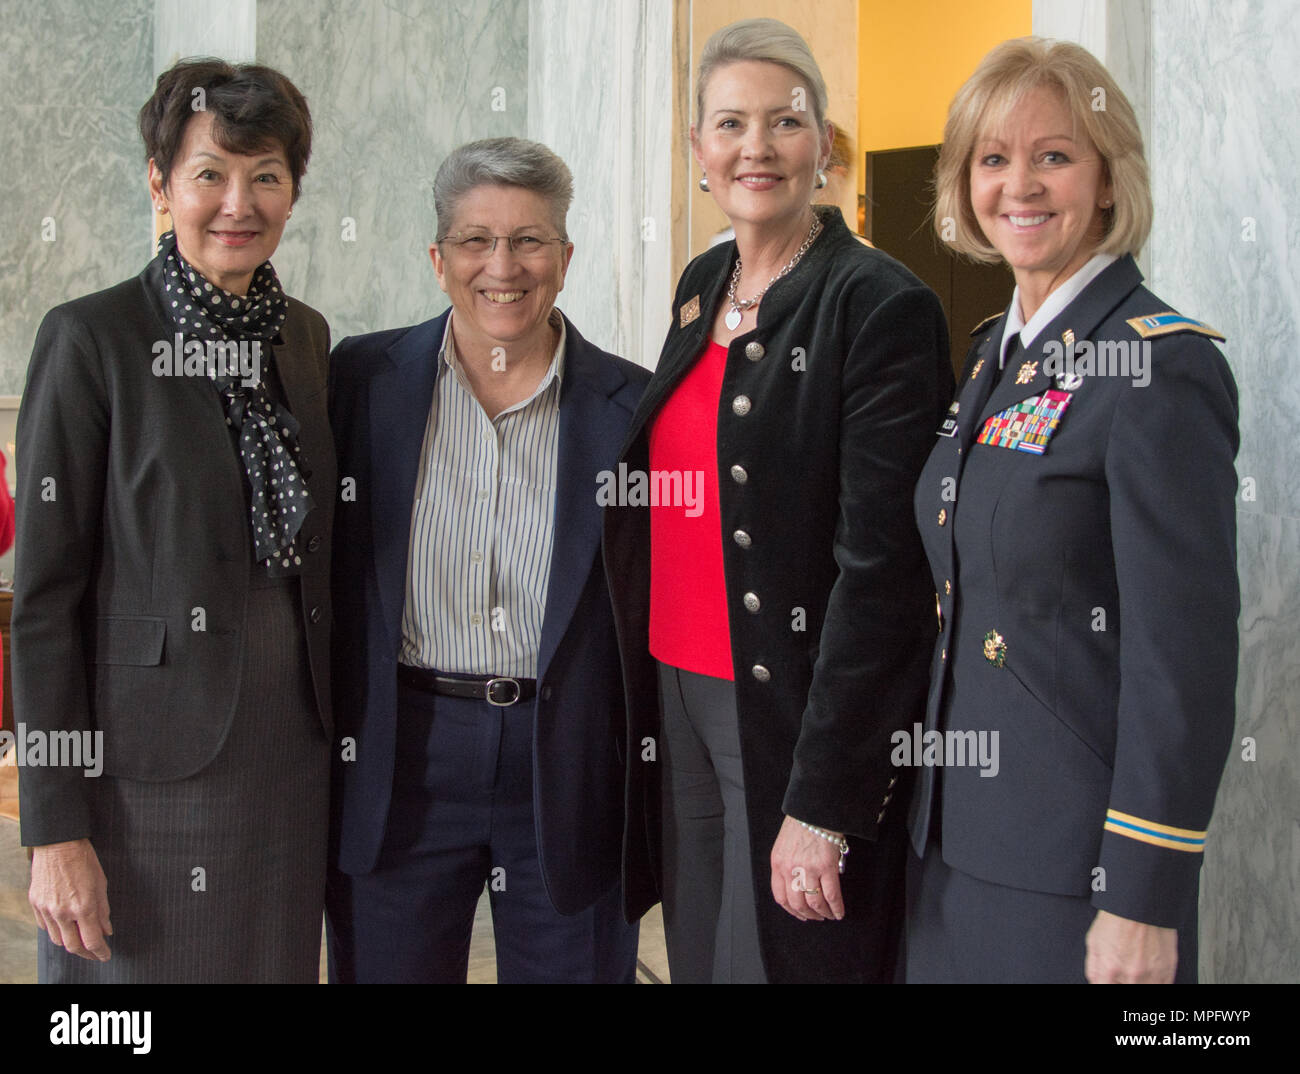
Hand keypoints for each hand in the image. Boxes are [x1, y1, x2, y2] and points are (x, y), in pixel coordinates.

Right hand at [29, 838, 112, 961]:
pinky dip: (57, 931)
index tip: (106, 955)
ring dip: (70, 944)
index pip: (92, 940)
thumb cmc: (84, 860)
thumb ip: (103, 910)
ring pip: (57, 939)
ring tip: (82, 941)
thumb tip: (107, 931)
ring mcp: (46, 909)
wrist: (58, 843)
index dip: (100, 952)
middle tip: (95, 954)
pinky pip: (45, 927)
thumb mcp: (101, 883)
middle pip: (73, 946)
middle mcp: (62, 912)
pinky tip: (66, 928)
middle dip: (86, 954)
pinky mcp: (35, 904)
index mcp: (83, 906)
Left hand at [769, 815, 843, 921]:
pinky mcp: (826, 867)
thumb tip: (799, 885)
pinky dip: (836, 908)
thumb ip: (788, 865)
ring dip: (823, 913)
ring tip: (829, 915)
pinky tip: (839, 912)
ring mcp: (808, 869)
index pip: (780, 896)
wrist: (815, 809)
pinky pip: (832, 895)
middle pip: (797, 903)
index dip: (791, 910)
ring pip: (815, 902)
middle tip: (816, 917)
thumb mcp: (785, 845)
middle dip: (808, 914)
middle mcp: (790, 869)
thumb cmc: (802, 824)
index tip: (799, 914)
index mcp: (778, 863)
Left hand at [1084, 909, 1175, 982]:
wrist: (1140, 904)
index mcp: (1110, 968)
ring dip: (1139, 982)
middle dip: (1122, 981)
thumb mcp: (1094, 941)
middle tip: (1124, 969)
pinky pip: (1163, 986)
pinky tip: (1149, 971)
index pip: (1103, 989)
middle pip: (1126, 989)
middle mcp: (1131, 975)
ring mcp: (1152, 974)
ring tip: (1136, 968)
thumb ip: (1093, 968)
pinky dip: (1155, 982)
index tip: (1109, 979)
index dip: (1106, 983)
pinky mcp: (1168, 970)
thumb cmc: (1116, 920)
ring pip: (1144, 989)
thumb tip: (1096, 982)